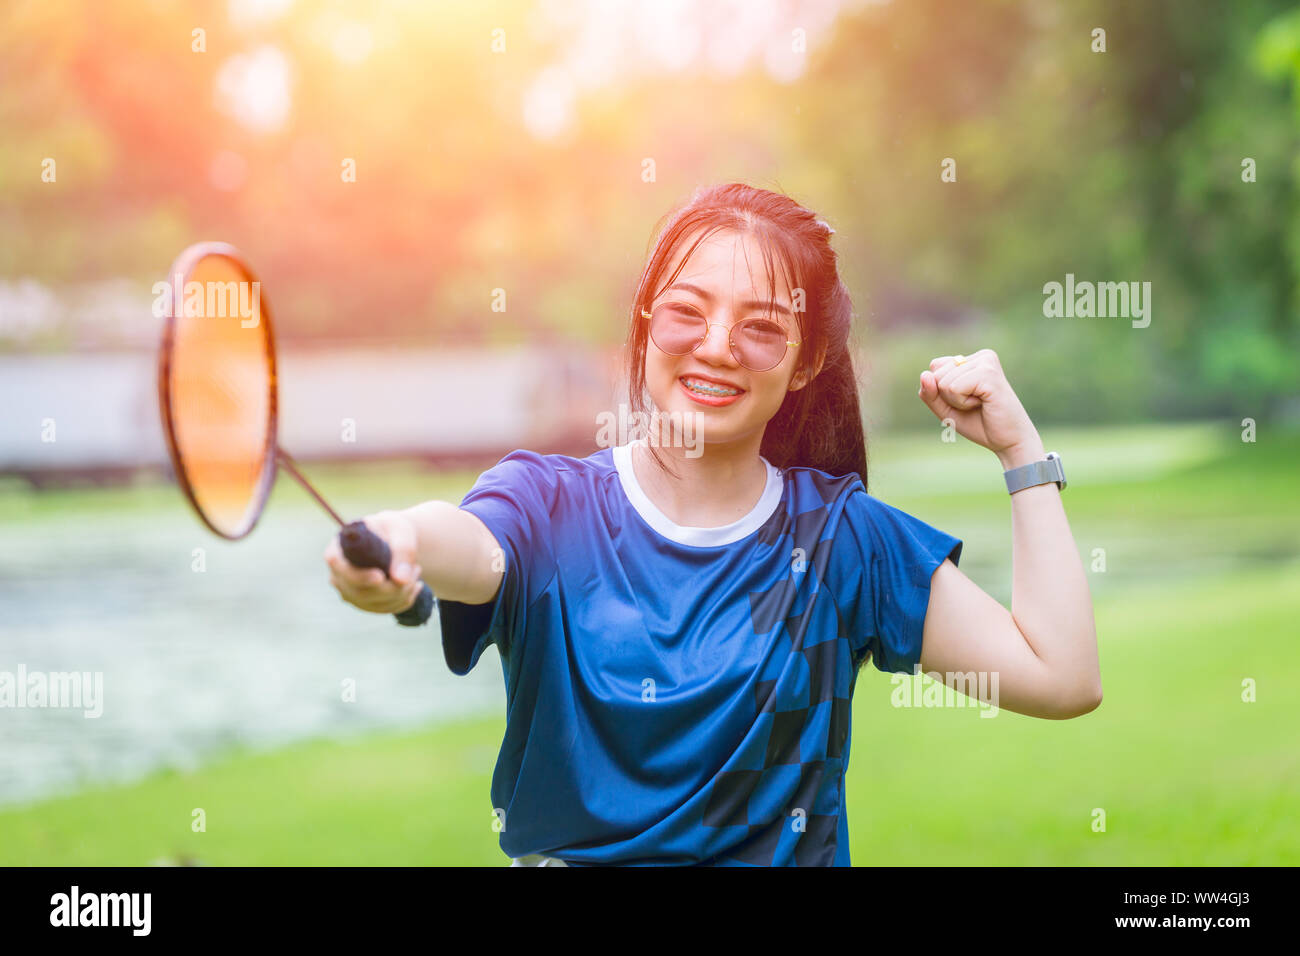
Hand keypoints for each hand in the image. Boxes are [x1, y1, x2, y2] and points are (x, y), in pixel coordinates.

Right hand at [323, 511, 423, 614]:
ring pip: (374, 604)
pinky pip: (384, 609)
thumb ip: (402, 550)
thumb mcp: (401, 530)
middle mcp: (338, 574)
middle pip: (359, 593)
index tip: (381, 577)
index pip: (339, 568)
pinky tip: (415, 585)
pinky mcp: (363, 603)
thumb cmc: (393, 529)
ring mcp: (349, 592)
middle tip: (416, 569)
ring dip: (402, 592)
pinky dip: (404, 600)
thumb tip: (400, 580)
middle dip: (392, 587)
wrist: (395, 540)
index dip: (359, 577)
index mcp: (338, 549)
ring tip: (416, 570)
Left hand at [918, 349, 1043, 467]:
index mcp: (973, 359)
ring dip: (956, 401)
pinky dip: (962, 403)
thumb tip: (925, 374)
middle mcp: (981, 356)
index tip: (967, 399)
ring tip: (980, 404)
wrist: (1008, 441)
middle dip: (948, 397)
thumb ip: (930, 393)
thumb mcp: (946, 409)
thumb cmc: (979, 424)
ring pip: (942, 382)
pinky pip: (953, 388)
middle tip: (974, 405)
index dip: (942, 392)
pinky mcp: (989, 374)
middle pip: (936, 374)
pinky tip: (983, 403)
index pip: (934, 368)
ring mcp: (986, 362)